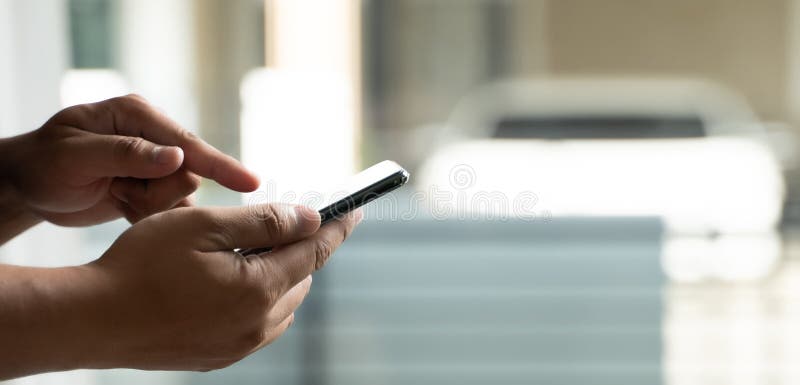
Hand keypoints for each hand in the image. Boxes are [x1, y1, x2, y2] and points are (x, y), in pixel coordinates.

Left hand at [0, 94, 258, 225]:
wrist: (27, 187)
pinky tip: (122, 205)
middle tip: (119, 193)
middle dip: (157, 194)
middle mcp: (152, 135)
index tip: (250, 183)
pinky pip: (170, 207)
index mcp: (136, 115)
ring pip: (180, 194)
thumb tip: (177, 158)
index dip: (219, 165)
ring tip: (115, 197)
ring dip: (149, 205)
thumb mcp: (75, 156)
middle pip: (188, 173)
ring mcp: (153, 161)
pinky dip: (148, 214)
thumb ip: (126, 154)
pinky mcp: (151, 184)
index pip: (186, 143)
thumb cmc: (42, 165)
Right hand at [0, 204, 361, 377]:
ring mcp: (239, 346)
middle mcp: (257, 325)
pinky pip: (259, 323)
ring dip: (279, 274)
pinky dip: (259, 297)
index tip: (355, 211)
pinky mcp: (219, 356)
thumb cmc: (140, 265)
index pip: (314, 252)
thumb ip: (265, 221)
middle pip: (301, 278)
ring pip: (282, 303)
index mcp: (259, 289)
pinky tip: (232, 280)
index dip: (336, 228)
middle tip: (285, 222)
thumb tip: (310, 218)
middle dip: (300, 248)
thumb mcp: (204, 226)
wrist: (91, 319)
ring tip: (250, 249)